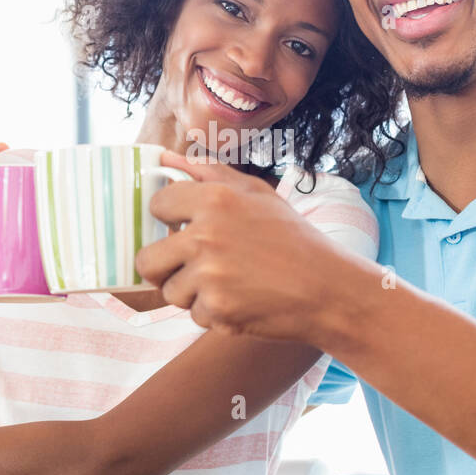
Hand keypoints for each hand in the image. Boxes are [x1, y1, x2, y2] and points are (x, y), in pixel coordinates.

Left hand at [134, 151, 357, 341]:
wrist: (328, 289)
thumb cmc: (293, 239)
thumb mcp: (258, 193)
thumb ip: (210, 174)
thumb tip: (165, 159)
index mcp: (216, 199)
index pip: (157, 205)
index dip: (167, 218)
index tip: (181, 226)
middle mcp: (206, 236)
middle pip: (147, 259)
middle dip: (164, 266)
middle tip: (189, 266)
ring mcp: (210, 276)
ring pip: (170, 292)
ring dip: (192, 293)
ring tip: (228, 283)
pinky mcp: (218, 311)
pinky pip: (194, 315)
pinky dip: (214, 313)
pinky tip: (242, 301)